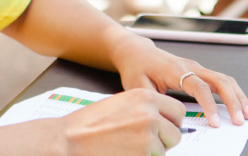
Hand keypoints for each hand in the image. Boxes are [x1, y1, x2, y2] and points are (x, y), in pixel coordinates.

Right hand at [59, 88, 183, 155]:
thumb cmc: (90, 123)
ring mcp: (148, 137)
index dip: (172, 122)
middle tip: (144, 142)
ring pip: (164, 150)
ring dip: (152, 152)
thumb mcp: (122, 104)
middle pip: (175, 133)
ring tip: (127, 147)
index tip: (165, 127)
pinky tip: (124, 153)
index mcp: (146, 97)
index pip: (178, 111)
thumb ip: (145, 109)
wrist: (69, 140)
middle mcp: (151, 115)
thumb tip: (164, 121)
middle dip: (164, 140)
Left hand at [110, 34, 247, 126]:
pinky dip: (234, 92)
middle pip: (220, 81)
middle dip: (233, 101)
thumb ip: (154, 103)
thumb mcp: (137, 88)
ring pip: (225, 79)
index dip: (209, 106)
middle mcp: (191, 66)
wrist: (136, 51)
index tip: (215, 123)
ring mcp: (197, 67)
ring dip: (238, 96)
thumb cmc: (136, 68)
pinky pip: (221, 80)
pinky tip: (242, 103)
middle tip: (241, 119)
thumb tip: (168, 119)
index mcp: (176, 71)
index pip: (199, 87)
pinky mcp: (199, 71)